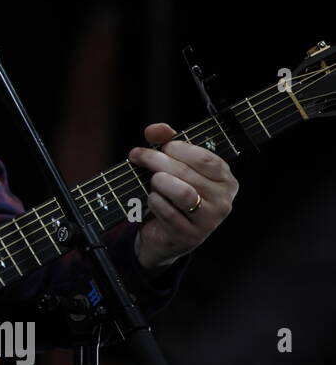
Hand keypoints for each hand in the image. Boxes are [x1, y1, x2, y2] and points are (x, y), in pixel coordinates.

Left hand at [129, 122, 237, 270]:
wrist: (166, 235)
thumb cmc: (173, 194)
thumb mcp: (175, 166)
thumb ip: (168, 142)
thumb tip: (154, 129)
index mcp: (225, 180)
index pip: (205, 158)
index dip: (179, 148)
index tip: (159, 144)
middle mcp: (223, 200)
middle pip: (187, 173)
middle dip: (157, 160)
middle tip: (138, 155)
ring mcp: (209, 220)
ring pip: (181, 192)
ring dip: (158, 182)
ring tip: (153, 182)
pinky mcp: (190, 235)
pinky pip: (168, 211)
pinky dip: (154, 201)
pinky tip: (152, 199)